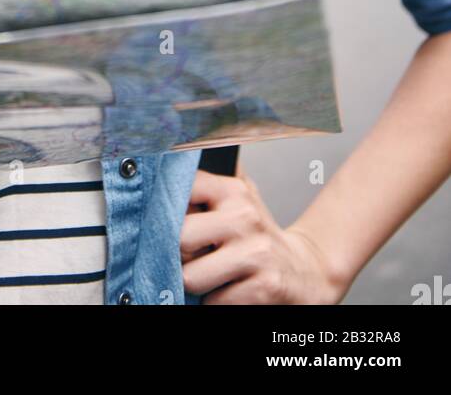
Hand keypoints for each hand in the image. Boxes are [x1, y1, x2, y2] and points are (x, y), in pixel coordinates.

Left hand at [180, 167, 345, 304]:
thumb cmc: (257, 237)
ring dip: (198, 284)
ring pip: (191, 277)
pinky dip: (216, 303)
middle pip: (180, 238)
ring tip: (213, 276)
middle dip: (180, 255)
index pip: (181, 189)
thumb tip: (164, 166)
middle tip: (194, 257)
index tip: (169, 223)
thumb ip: (205, 184)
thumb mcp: (238, 200)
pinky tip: (231, 291)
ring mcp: (256, 253)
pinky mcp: (264, 287)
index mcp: (233, 190)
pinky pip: (214, 303)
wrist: (305, 271)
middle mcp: (244, 217)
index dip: (167, 212)